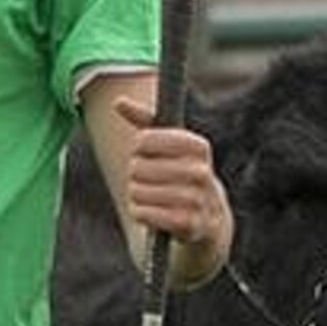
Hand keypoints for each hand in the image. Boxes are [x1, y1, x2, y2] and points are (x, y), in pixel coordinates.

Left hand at [109, 93, 232, 284]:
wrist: (208, 220)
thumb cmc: (181, 175)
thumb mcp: (170, 146)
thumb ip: (145, 121)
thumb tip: (118, 101)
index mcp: (198, 146)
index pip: (144, 139)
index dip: (138, 148)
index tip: (146, 153)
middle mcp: (201, 171)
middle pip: (137, 166)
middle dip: (134, 175)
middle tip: (147, 180)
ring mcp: (197, 199)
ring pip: (138, 191)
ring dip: (136, 195)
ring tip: (148, 196)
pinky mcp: (189, 224)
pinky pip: (145, 213)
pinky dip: (140, 213)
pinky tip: (147, 212)